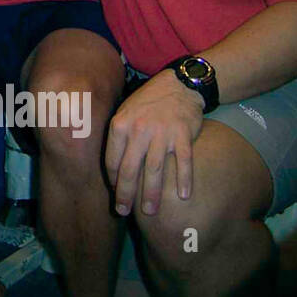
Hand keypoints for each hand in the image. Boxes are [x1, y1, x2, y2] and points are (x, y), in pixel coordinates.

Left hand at [105, 70, 204, 216]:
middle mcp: (139, 130)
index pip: (112, 160)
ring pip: (154, 170)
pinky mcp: (182, 134)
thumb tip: (113, 170)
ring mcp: (161, 133)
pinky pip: (183, 162)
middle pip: (130, 169)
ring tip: (150, 212)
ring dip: (151, 194)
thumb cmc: (148, 103)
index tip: (115, 194)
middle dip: (126, 194)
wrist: (178, 85)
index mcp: (120, 125)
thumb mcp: (126, 113)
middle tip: (123, 212)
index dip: (113, 181)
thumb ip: (119, 137)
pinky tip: (182, 196)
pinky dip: (183, 180)